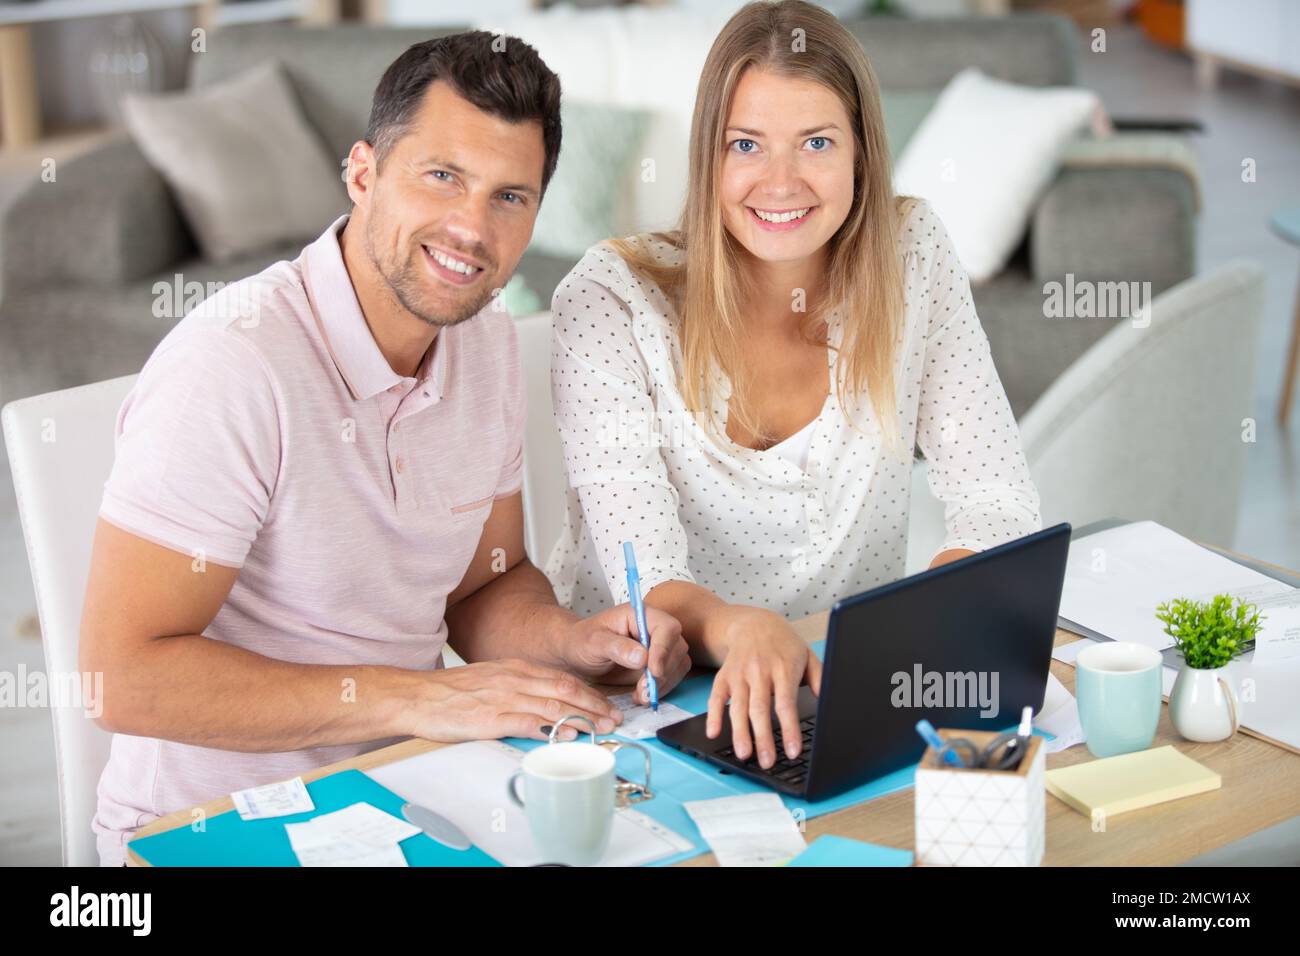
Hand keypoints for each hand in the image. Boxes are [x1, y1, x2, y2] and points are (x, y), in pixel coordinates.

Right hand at [401, 659, 624, 741]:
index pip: (562, 678)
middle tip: (614, 719)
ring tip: (601, 728)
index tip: (606, 705)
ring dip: (581, 717)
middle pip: (565, 689)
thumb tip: (546, 705)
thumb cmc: (452, 693)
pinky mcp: (490, 717)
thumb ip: (519, 688)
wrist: (418, 696)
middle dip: (594, 705)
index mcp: (516, 669)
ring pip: (552, 704)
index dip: (589, 692)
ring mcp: (503, 697)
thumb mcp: (491, 680)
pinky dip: (549, 728)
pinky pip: (526, 721)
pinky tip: (565, 734)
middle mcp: (514, 679)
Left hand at [559, 603, 691, 704]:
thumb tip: (642, 657)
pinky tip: (640, 695)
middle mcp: (654, 628)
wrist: (577, 653)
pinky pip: (671, 676)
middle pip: (677, 648)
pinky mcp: (658, 663)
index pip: (667, 627)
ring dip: (663, 684)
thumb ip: (617, 647)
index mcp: (640, 615)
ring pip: (678, 664)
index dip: (664, 649)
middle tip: (642, 690)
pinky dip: (661, 689)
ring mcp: (659, 646)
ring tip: (639, 696)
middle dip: (663, 672)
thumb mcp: (593, 642)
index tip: (653, 671)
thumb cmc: (582, 640)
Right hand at [705, 606, 822, 768]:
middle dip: (763, 737)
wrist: (755, 623)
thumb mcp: (808, 657)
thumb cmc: (784, 645)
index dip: (789, 729)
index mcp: (783, 668)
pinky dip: (713, 715)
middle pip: (760, 709)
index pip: (786, 703)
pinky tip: (713, 733)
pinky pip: (716, 697)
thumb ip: (820, 681)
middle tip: (767, 762)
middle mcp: (759, 671)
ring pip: (738, 707)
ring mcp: (739, 674)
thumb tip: (832, 705)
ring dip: (739, 733)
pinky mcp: (724, 676)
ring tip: (744, 755)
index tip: (793, 751)